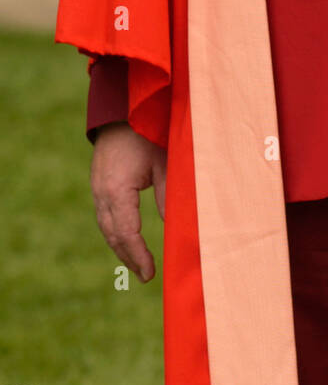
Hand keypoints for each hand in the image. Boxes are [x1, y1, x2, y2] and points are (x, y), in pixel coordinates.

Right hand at [90, 121, 166, 281]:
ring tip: (137, 263)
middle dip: (129, 256)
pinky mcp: (99, 182)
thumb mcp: (164, 164)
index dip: (138, 255)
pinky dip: (116, 230)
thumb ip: (167, 196)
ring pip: (106, 226)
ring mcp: (97, 187)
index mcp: (116, 191)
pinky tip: (127, 238)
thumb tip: (173, 227)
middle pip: (113, 234)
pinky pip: (105, 214)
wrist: (123, 109)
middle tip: (146, 275)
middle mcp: (101, 193)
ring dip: (121, 246)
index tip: (150, 273)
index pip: (127, 233)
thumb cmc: (148, 133)